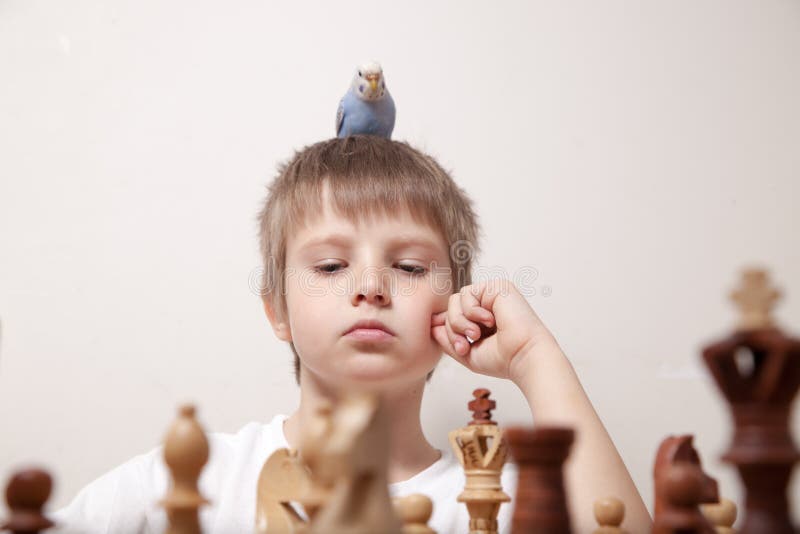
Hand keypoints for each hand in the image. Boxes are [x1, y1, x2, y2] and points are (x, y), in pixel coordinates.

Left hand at [430, 279, 555, 381]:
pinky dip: (472, 311)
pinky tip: (490, 321)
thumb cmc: (502, 359)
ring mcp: (492, 295)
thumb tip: (432, 326)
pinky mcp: (497, 287)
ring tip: (477, 334)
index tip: (457, 346)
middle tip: (465, 346)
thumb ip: (448, 339)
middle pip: (452, 308)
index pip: (453, 316)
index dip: (446, 327)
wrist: (523, 357)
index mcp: (481, 321)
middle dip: (453, 329)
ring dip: (460, 321)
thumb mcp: (467, 353)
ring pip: (456, 300)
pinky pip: (467, 294)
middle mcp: (487, 306)